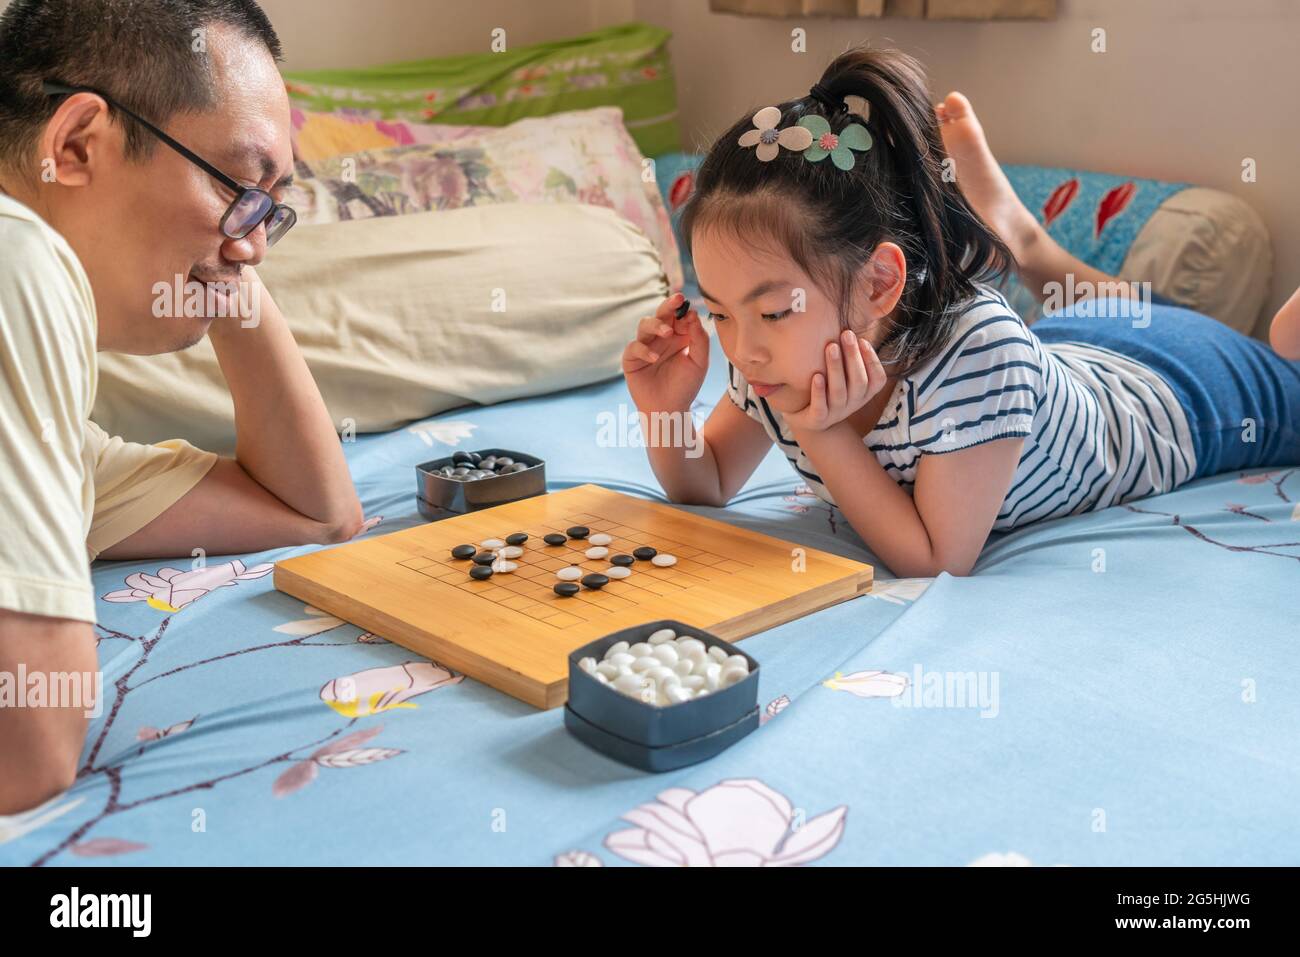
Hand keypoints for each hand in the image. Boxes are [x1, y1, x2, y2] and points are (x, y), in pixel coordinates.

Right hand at [621, 292, 709, 413]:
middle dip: (668, 305)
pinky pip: (634, 347)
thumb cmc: (686, 386)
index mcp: (679, 335)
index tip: (690, 309)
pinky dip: (644, 350)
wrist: (670, 410)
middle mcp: (661, 337)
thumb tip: (693, 314)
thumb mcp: (700, 362)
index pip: (679, 315)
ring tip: (667, 332)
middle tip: (678, 299)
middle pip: (661, 314)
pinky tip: (655, 358)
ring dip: (655, 325)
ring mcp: (645, 346)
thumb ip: (699, 339)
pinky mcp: (632, 358)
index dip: (684, 310)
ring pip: (644, 324)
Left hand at [784, 329, 886, 432]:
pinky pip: (820, 408)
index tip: (862, 340)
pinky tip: (817, 376)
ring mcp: (835, 413)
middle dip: (853, 357)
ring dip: (836, 368)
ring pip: (840, 392)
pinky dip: (819, 392)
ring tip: (831, 347)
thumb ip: (851, 356)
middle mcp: (852, 404)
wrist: (806, 418)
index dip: (872, 361)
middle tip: (846, 334)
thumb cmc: (827, 388)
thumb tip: (856, 320)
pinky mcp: (817, 420)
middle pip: (859, 382)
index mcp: (863, 393)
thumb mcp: (843, 374)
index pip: (877, 380)